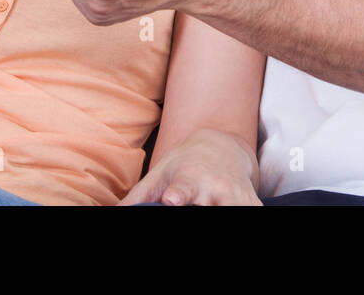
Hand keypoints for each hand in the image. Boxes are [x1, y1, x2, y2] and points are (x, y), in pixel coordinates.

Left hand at [119, 130, 261, 205]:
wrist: (224, 148)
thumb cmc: (183, 165)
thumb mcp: (158, 175)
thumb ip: (136, 198)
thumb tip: (110, 211)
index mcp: (189, 179)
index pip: (183, 189)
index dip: (179, 195)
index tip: (171, 200)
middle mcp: (215, 188)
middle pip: (209, 208)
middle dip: (201, 210)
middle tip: (196, 206)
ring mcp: (236, 198)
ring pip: (232, 211)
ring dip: (224, 212)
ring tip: (211, 208)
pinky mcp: (253, 204)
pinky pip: (252, 215)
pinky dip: (244, 213)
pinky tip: (231, 208)